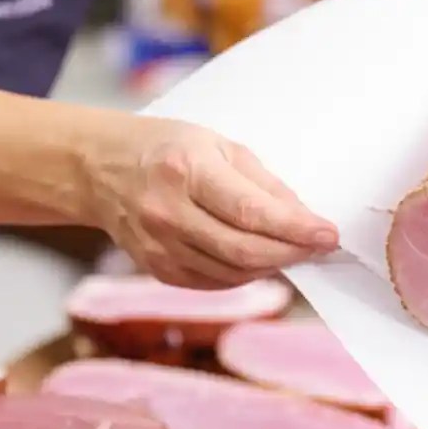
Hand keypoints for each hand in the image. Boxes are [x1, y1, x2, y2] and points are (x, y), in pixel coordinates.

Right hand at [82, 116, 337, 289]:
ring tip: (293, 249)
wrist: (100, 168)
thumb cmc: (167, 149)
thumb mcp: (219, 146)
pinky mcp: (156, 269)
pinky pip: (213, 282)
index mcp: (185, 170)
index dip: (294, 229)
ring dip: (272, 265)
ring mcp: (158, 246)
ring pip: (232, 272)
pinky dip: (244, 274)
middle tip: (319, 247)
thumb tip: (303, 218)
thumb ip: (263, 184)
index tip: (328, 234)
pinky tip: (258, 258)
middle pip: (243, 249)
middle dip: (291, 252)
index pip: (250, 211)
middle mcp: (167, 212)